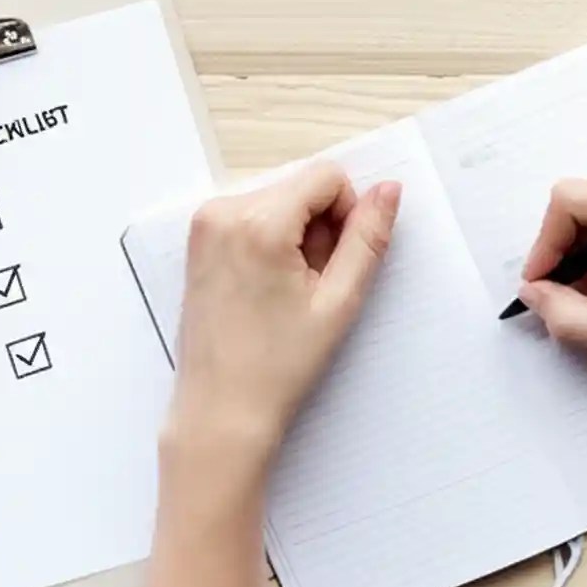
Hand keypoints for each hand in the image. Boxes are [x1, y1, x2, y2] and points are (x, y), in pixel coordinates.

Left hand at [170, 162, 402, 456]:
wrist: (221, 410)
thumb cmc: (276, 367)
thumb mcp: (339, 301)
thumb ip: (368, 238)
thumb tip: (388, 190)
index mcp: (257, 222)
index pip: (326, 176)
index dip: (347, 213)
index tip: (336, 263)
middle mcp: (222, 212)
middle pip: (300, 187)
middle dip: (318, 228)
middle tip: (310, 286)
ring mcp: (204, 225)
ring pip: (278, 201)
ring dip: (295, 236)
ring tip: (286, 292)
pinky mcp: (198, 241)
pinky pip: (251, 217)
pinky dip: (270, 242)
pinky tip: (267, 288)